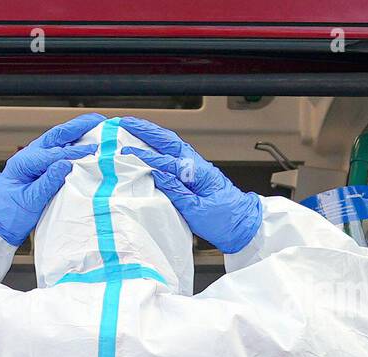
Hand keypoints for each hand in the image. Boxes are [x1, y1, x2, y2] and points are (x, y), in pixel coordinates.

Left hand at [0, 113, 103, 246]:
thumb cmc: (6, 214)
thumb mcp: (29, 202)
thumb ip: (47, 183)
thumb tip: (67, 164)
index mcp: (25, 162)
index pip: (55, 153)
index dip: (77, 152)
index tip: (96, 150)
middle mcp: (29, 156)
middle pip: (57, 135)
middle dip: (79, 126)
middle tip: (100, 121)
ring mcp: (33, 160)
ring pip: (58, 140)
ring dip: (77, 132)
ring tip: (97, 127)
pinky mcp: (38, 167)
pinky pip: (57, 151)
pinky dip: (72, 144)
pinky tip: (85, 144)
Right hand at [118, 116, 262, 254]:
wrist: (242, 223)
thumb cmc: (224, 218)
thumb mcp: (197, 210)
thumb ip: (176, 191)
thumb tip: (156, 175)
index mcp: (197, 172)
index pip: (166, 161)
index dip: (145, 157)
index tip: (127, 153)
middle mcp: (195, 164)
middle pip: (167, 141)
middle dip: (145, 130)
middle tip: (125, 123)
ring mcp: (194, 166)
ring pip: (169, 144)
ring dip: (150, 134)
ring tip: (132, 127)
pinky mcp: (192, 172)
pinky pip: (171, 153)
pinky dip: (157, 144)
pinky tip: (147, 143)